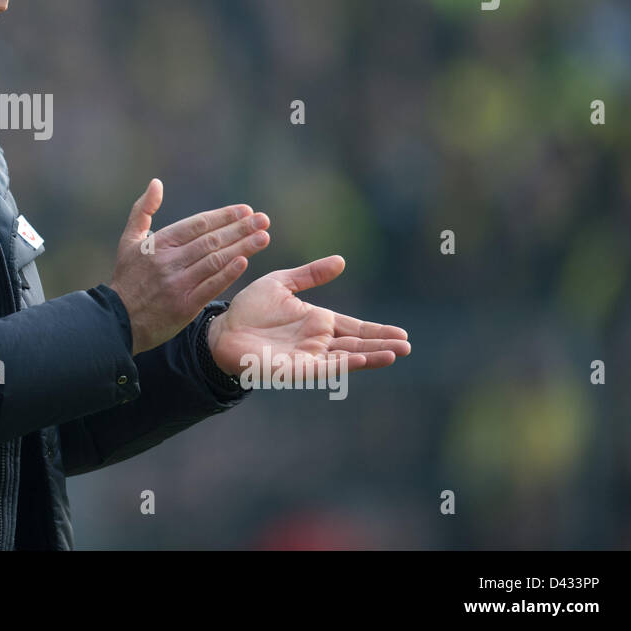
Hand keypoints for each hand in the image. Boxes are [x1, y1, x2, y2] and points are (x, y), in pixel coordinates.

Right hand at [109, 178, 270, 355]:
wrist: (118, 321)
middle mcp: (169, 261)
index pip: (197, 225)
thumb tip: (156, 183)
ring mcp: (177, 284)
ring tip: (263, 237)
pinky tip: (245, 261)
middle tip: (263, 220)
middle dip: (240, 228)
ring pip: (215, 261)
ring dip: (242, 247)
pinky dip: (228, 273)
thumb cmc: (127, 278)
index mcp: (158, 244)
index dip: (223, 216)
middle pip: (211, 241)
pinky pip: (211, 286)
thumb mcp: (128, 241)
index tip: (245, 210)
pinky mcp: (184, 306)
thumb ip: (142, 210)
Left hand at [207, 255, 410, 380]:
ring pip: (346, 358)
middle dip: (382, 345)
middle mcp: (317, 341)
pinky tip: (361, 360)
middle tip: (408, 346)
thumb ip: (310, 275)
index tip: (402, 333)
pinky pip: (323, 368)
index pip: (355, 327)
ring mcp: (308, 356)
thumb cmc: (249, 309)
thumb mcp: (282, 284)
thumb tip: (341, 261)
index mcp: (317, 321)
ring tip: (395, 354)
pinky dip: (344, 364)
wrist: (222, 330)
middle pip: (357, 344)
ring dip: (370, 357)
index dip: (377, 330)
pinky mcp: (295, 369)